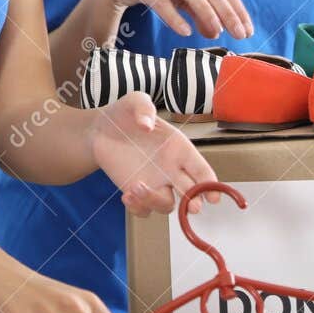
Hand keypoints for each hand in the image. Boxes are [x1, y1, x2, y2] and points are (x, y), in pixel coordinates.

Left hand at [89, 92, 218, 215]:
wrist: (100, 130)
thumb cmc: (124, 114)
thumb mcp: (134, 101)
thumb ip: (143, 107)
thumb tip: (146, 125)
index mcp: (179, 149)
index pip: (202, 171)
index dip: (211, 184)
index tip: (213, 197)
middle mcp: (172, 169)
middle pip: (191, 193)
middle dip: (195, 202)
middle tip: (192, 206)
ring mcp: (155, 183)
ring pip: (167, 205)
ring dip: (155, 201)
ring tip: (135, 187)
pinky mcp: (137, 193)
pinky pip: (144, 211)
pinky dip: (138, 208)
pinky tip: (126, 196)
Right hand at [94, 0, 251, 40]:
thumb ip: (200, 12)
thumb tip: (218, 32)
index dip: (237, 9)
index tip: (248, 30)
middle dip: (228, 12)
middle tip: (240, 35)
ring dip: (205, 12)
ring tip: (216, 33)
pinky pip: (160, 1)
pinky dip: (174, 17)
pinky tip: (184, 32)